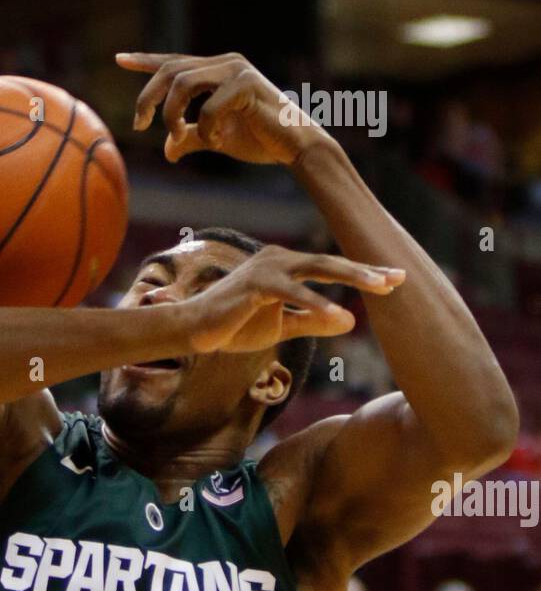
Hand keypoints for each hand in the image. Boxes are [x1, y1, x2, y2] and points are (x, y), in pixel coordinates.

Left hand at [117, 52, 334, 165]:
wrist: (294, 147)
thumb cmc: (259, 139)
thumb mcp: (216, 138)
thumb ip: (190, 137)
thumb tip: (168, 150)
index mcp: (216, 71)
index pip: (174, 62)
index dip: (145, 61)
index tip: (119, 59)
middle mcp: (224, 63)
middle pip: (170, 70)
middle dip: (147, 97)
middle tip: (138, 125)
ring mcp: (235, 71)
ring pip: (182, 83)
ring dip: (172, 114)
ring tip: (176, 136)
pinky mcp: (246, 86)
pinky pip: (207, 107)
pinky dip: (204, 129)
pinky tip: (217, 140)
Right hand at [178, 245, 404, 354]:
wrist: (194, 331)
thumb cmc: (235, 326)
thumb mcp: (282, 327)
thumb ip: (314, 321)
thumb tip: (351, 320)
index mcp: (288, 266)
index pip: (332, 269)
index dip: (363, 274)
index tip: (395, 280)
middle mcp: (281, 258)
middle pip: (331, 262)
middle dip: (365, 271)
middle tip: (397, 279)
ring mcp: (268, 267)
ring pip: (317, 268)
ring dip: (351, 278)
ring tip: (378, 287)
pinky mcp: (255, 284)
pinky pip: (290, 293)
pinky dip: (314, 302)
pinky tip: (336, 311)